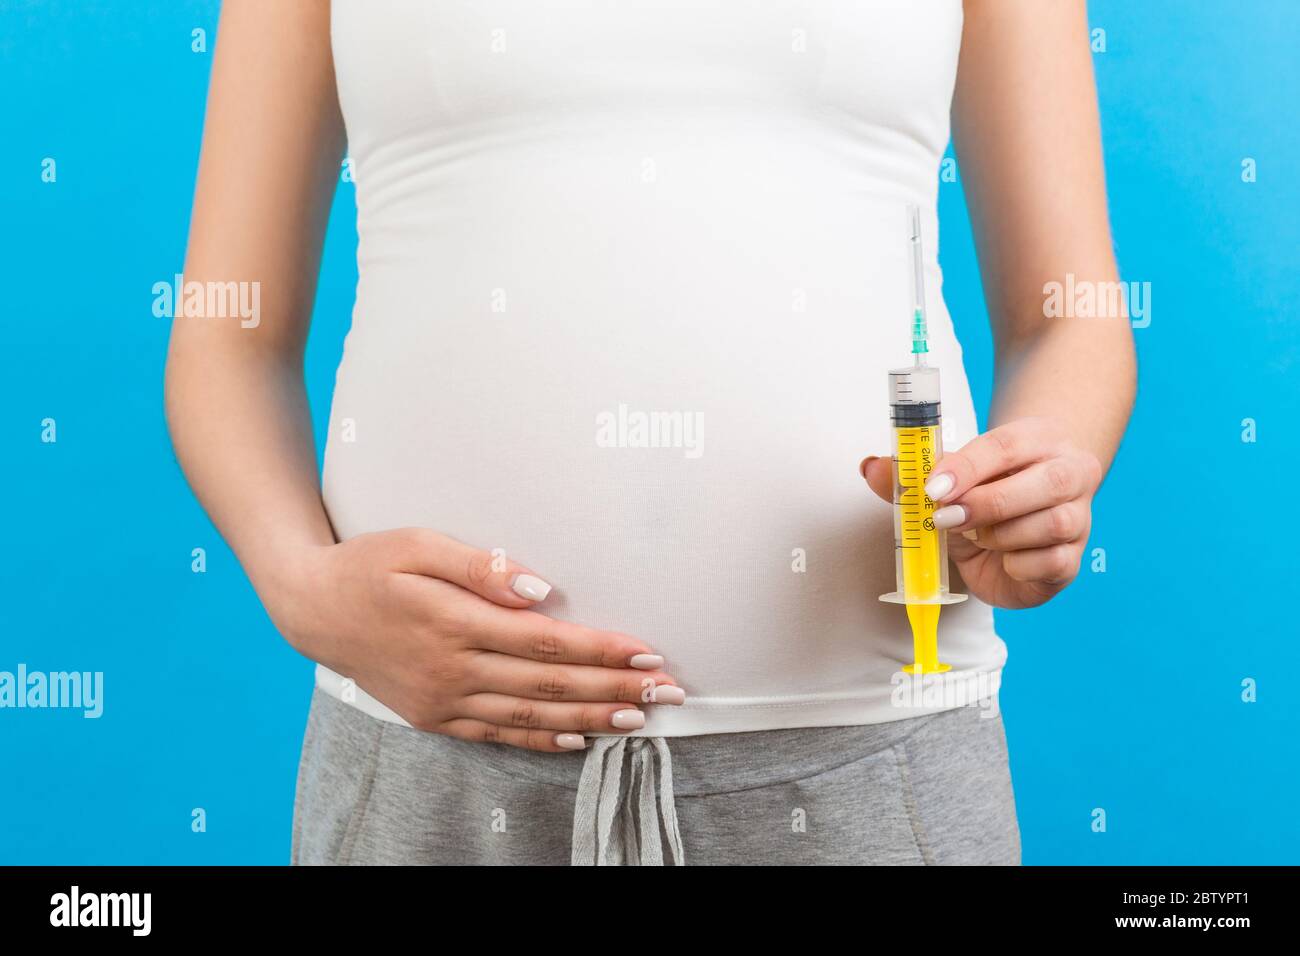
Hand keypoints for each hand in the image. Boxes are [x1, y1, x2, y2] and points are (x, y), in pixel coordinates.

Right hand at [261, 528, 681, 751]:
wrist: (311, 607)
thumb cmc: (369, 564)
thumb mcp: (417, 544)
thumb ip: (480, 565)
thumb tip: (542, 589)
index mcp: (454, 622)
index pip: (546, 641)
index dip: (601, 648)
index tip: (646, 650)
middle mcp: (452, 669)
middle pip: (550, 683)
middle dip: (614, 687)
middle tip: (667, 690)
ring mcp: (442, 699)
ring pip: (530, 715)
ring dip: (590, 717)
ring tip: (639, 718)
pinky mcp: (433, 715)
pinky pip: (496, 733)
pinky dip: (540, 738)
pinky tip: (577, 738)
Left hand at [860, 417, 1102, 608]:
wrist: (1017, 532)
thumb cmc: (983, 497)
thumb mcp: (948, 483)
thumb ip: (910, 476)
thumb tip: (869, 467)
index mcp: (1038, 440)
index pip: (1005, 447)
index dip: (966, 468)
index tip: (932, 490)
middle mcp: (1070, 473)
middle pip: (1045, 482)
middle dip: (986, 505)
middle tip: (946, 519)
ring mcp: (1079, 517)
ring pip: (1049, 524)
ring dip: (1001, 537)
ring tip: (980, 537)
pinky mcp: (1073, 559)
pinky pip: (1050, 563)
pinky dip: (1017, 565)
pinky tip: (1004, 559)